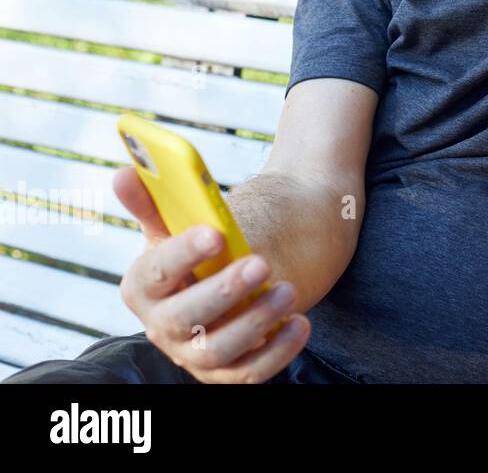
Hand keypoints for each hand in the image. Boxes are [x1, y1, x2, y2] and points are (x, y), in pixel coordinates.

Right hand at [114, 166, 311, 382]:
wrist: (249, 270)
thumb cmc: (212, 245)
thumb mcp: (185, 221)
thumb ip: (156, 200)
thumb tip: (125, 173)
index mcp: (144, 286)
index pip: (153, 274)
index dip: (182, 255)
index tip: (216, 233)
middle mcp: (163, 326)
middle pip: (183, 319)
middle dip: (223, 293)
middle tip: (261, 264)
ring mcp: (195, 354)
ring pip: (217, 351)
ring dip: (255, 322)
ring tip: (289, 291)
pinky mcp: (229, 371)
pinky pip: (250, 374)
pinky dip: (277, 352)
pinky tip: (300, 323)